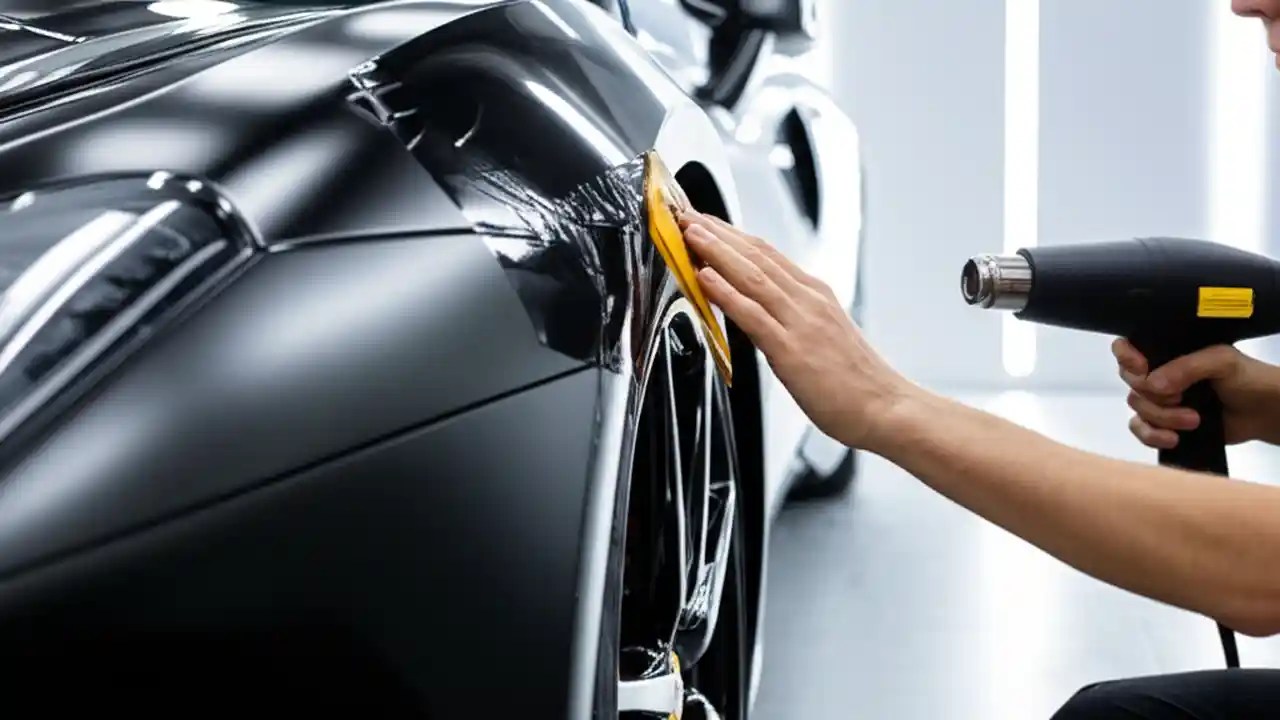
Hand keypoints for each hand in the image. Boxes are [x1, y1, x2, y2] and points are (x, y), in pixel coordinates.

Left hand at [679, 211, 916, 450]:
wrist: (887, 409)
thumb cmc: (856, 383)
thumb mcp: (824, 336)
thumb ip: (795, 318)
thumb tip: (763, 309)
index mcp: (816, 295)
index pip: (767, 254)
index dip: (733, 235)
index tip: (706, 221)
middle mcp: (808, 300)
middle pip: (756, 255)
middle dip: (718, 233)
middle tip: (686, 214)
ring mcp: (801, 322)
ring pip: (752, 276)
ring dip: (716, 251)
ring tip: (689, 233)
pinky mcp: (792, 350)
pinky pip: (753, 315)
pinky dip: (726, 292)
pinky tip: (705, 277)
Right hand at [1113, 339, 1279, 448]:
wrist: (1266, 412)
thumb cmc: (1248, 378)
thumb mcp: (1222, 361)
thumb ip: (1187, 367)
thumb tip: (1151, 384)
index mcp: (1167, 352)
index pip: (1127, 348)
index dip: (1126, 357)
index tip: (1142, 368)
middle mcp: (1158, 374)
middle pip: (1130, 383)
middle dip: (1154, 396)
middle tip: (1181, 397)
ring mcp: (1160, 401)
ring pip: (1137, 409)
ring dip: (1163, 418)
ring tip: (1195, 420)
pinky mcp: (1164, 425)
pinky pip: (1140, 431)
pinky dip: (1152, 436)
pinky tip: (1174, 438)